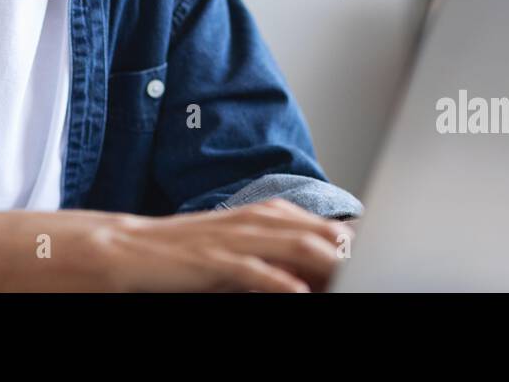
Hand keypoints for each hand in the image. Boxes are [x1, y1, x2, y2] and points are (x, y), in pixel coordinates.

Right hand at [92, 197, 353, 291]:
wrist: (129, 248)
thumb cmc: (188, 253)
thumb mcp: (242, 248)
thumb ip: (282, 255)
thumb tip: (321, 270)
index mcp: (269, 214)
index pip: (328, 228)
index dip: (356, 247)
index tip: (378, 263)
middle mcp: (258, 219)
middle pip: (322, 235)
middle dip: (352, 256)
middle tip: (377, 272)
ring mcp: (237, 238)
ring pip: (298, 248)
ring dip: (330, 264)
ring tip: (354, 279)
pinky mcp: (215, 260)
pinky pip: (256, 271)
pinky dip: (281, 283)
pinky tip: (300, 294)